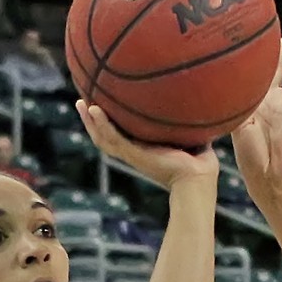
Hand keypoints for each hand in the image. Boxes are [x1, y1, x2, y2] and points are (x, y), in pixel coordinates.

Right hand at [74, 100, 217, 188]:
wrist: (198, 179)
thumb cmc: (200, 164)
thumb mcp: (192, 137)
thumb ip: (190, 123)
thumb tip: (200, 104)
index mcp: (144, 151)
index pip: (121, 136)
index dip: (109, 123)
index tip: (102, 107)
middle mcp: (135, 153)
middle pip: (105, 137)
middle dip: (92, 121)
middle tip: (82, 103)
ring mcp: (132, 154)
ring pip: (103, 137)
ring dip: (90, 121)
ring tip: (81, 103)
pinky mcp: (134, 155)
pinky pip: (113, 137)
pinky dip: (102, 124)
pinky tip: (94, 109)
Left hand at [230, 32, 281, 201]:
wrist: (266, 171)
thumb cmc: (246, 152)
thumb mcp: (236, 123)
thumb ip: (237, 102)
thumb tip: (226, 80)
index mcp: (249, 98)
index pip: (252, 71)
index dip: (254, 55)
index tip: (255, 36)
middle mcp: (267, 98)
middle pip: (278, 67)